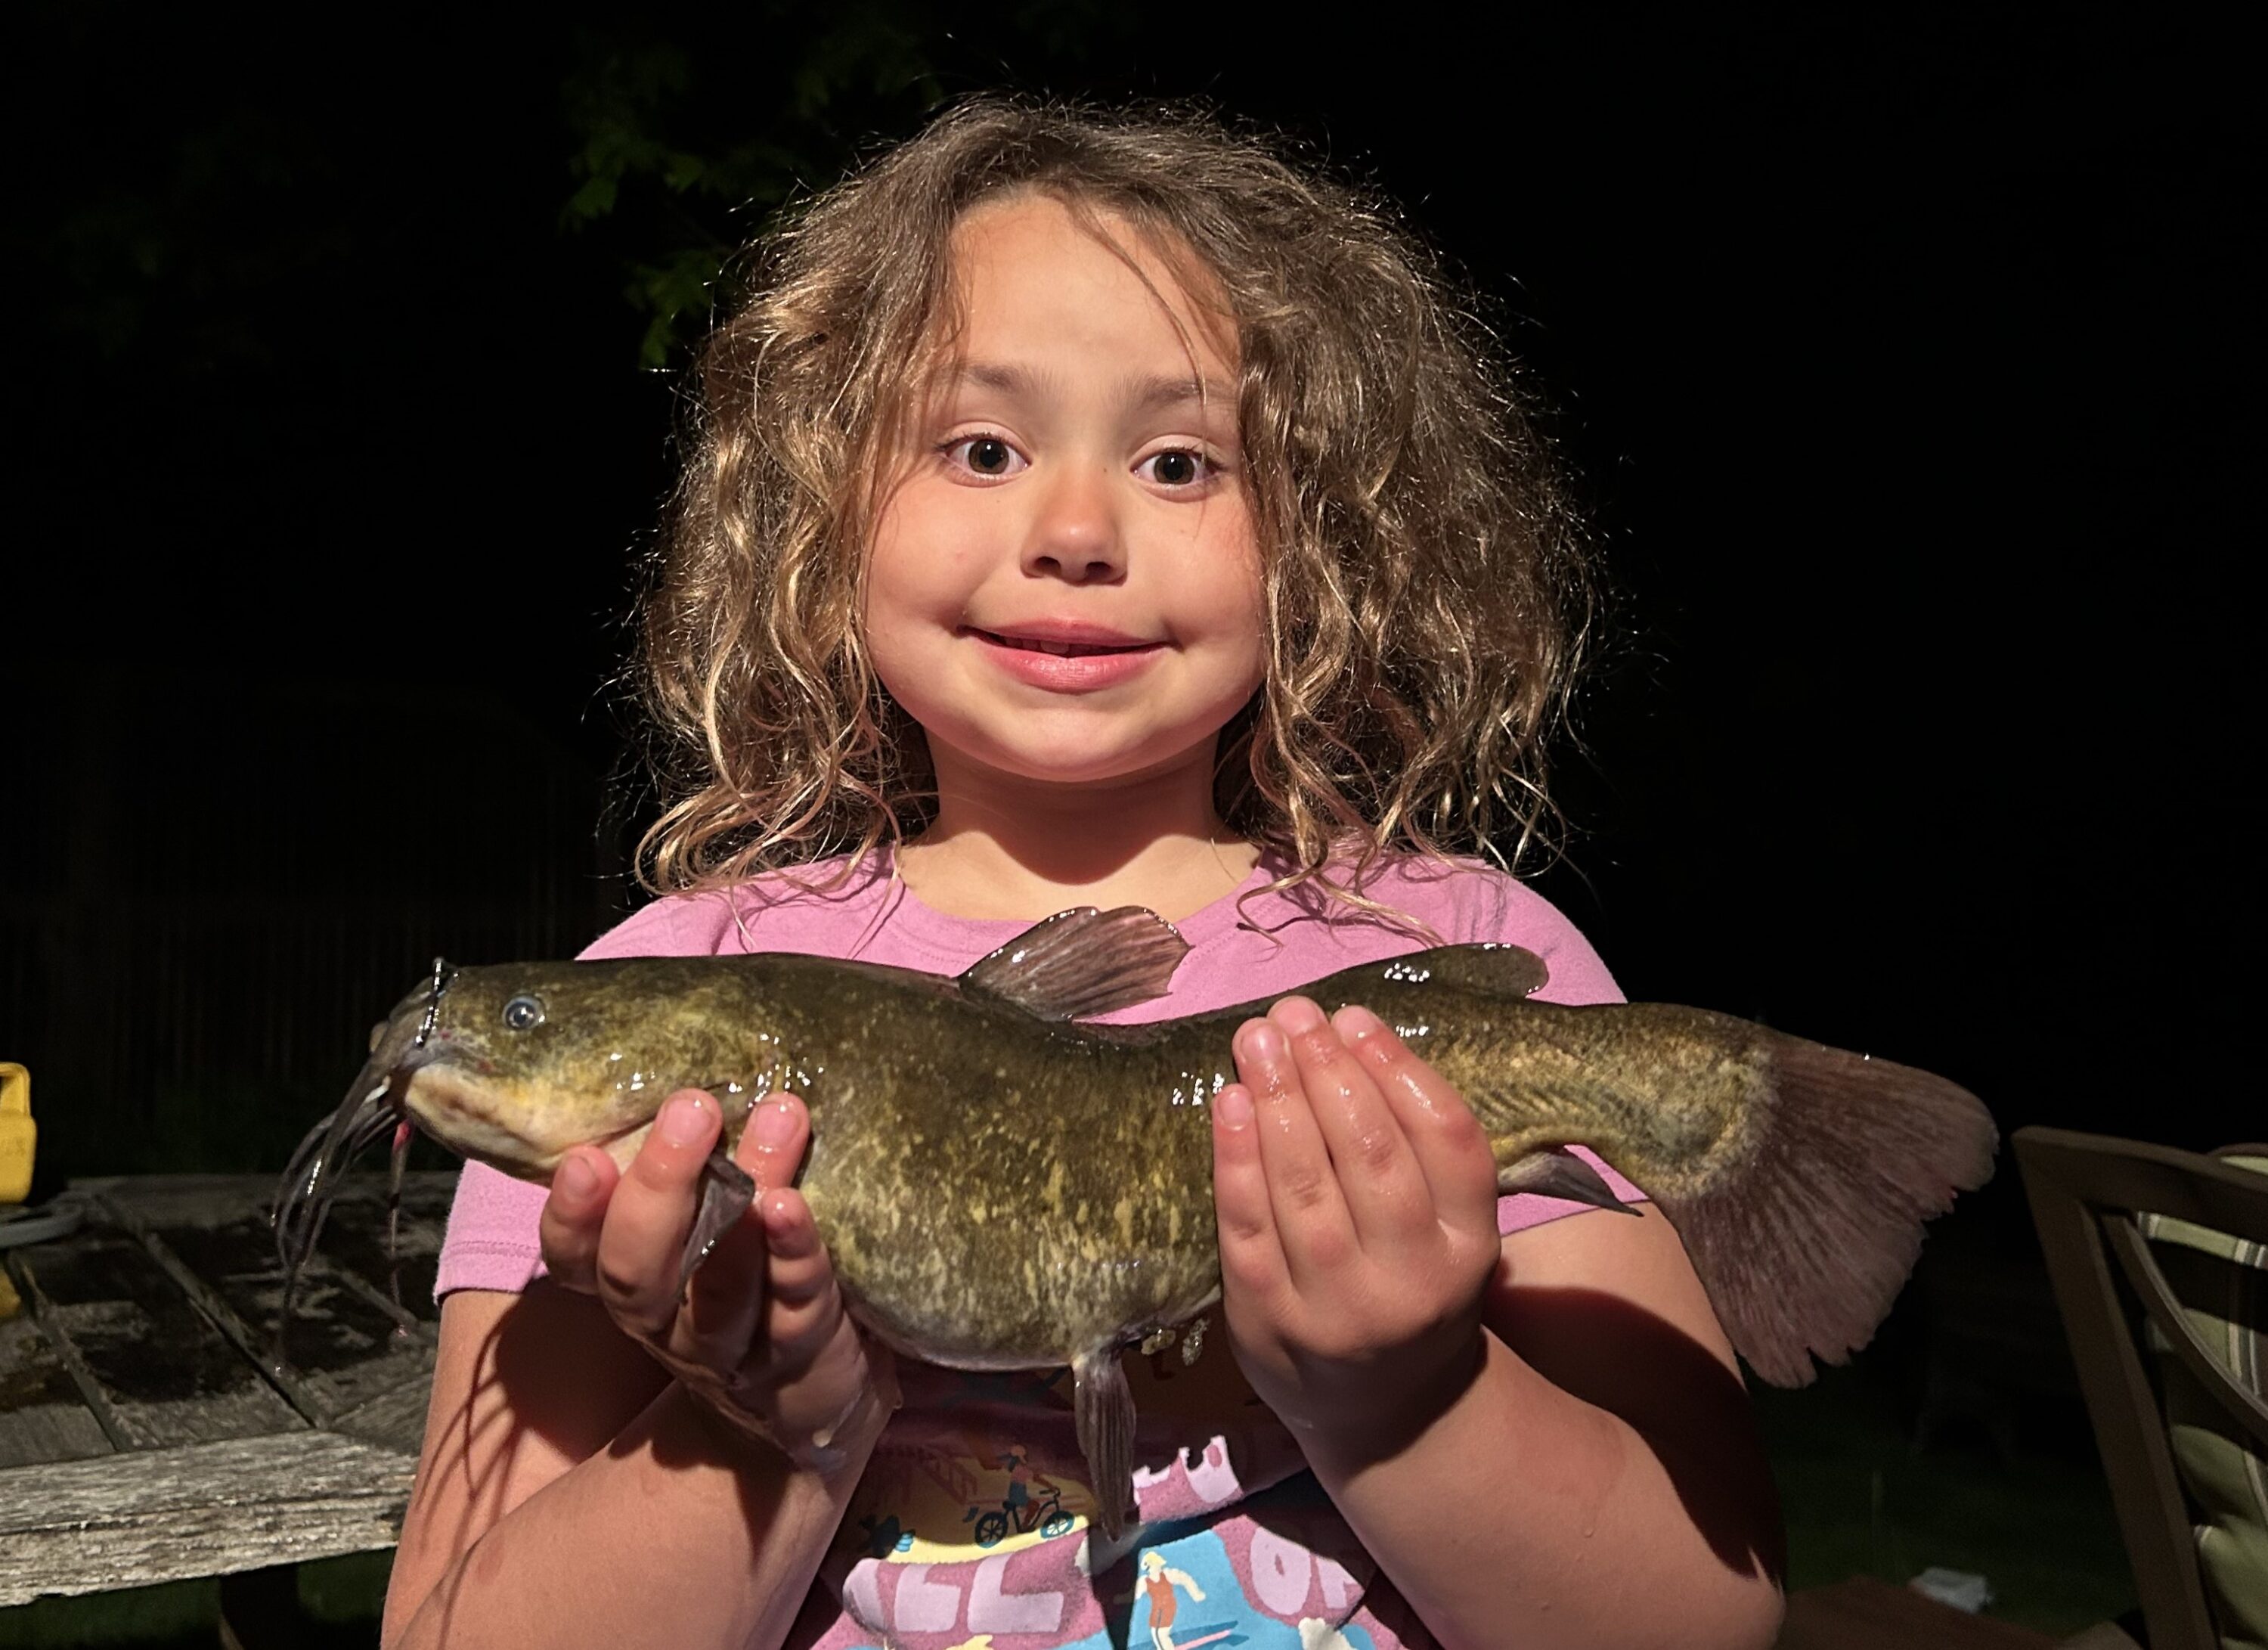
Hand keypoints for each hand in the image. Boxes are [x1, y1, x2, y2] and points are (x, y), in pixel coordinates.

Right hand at [538, 1089, 896, 1474]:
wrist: (820, 1389)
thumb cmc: (753, 1267)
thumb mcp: (705, 1211)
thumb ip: (684, 1156)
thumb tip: (671, 1039)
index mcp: (632, 1277)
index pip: (577, 1256)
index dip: (571, 1216)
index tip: (584, 1157)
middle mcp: (667, 1321)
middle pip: (636, 1274)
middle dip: (658, 1191)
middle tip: (692, 1107)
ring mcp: (731, 1352)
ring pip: (718, 1297)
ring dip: (739, 1217)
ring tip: (775, 1128)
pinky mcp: (798, 1361)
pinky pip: (793, 1313)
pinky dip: (795, 1257)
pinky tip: (795, 1209)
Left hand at [1212, 997, 1502, 1460]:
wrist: (1386, 1410)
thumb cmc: (1413, 1284)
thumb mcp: (1450, 1229)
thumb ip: (1417, 1149)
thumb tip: (1349, 1035)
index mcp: (1471, 1246)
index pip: (1446, 1139)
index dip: (1398, 1068)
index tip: (1355, 1018)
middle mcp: (1413, 1280)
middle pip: (1370, 1154)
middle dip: (1327, 1070)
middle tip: (1295, 1014)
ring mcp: (1339, 1307)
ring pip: (1306, 1185)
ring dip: (1277, 1099)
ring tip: (1257, 1040)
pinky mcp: (1271, 1322)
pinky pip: (1249, 1226)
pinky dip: (1236, 1159)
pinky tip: (1229, 1104)